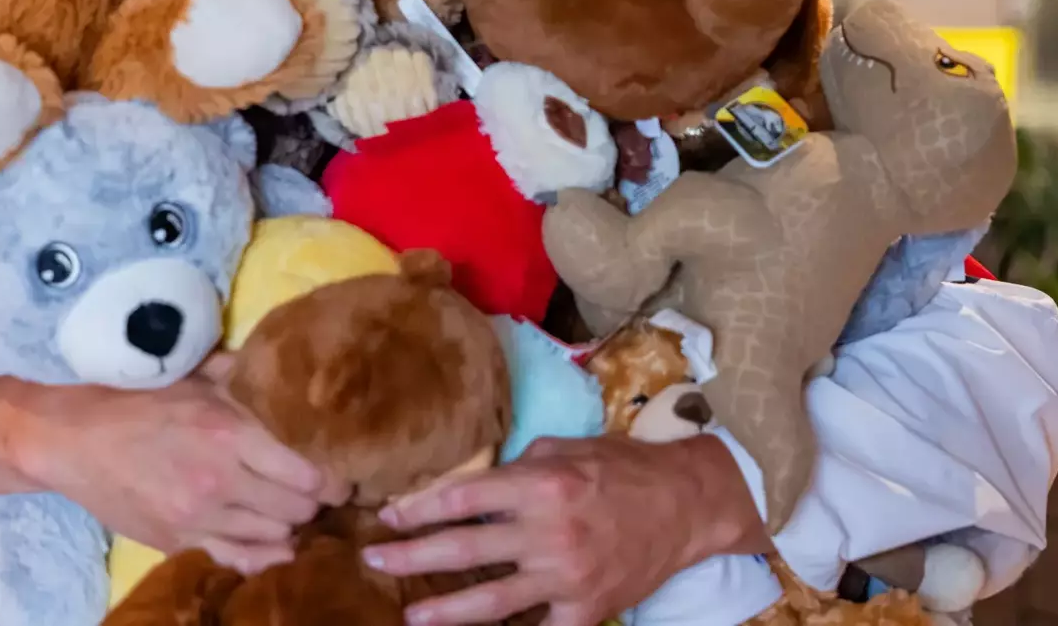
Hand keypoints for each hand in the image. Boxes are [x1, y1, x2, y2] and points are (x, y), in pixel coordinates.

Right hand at [0, 359, 347, 574]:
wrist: (69, 440)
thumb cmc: (133, 399)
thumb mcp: (191, 376)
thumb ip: (240, 375)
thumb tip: (282, 363)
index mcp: (227, 432)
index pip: (305, 471)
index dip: (331, 477)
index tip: (340, 474)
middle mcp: (219, 480)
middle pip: (297, 509)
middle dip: (314, 502)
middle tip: (318, 492)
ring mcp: (198, 517)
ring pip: (273, 538)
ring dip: (289, 526)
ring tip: (293, 512)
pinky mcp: (179, 541)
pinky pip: (237, 559)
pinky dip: (261, 554)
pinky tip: (270, 542)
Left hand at [364, 432, 766, 625]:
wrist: (683, 504)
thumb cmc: (619, 467)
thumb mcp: (563, 449)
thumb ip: (516, 468)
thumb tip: (473, 485)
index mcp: (539, 484)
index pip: (462, 499)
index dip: (419, 509)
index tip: (389, 516)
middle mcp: (548, 531)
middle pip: (464, 551)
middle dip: (412, 557)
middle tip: (374, 560)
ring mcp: (566, 576)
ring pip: (492, 602)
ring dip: (445, 611)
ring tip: (411, 615)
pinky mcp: (586, 610)